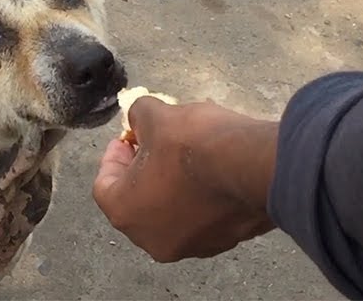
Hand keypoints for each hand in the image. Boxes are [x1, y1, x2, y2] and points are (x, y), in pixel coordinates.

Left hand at [92, 98, 279, 261]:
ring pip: (170, 211)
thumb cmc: (195, 145)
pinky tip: (211, 169)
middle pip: (137, 201)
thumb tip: (139, 118)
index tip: (127, 138)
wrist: (258, 167)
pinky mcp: (225, 242)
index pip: (105, 185)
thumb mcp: (155, 116)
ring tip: (184, 154)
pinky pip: (201, 217)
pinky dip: (199, 197)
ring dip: (171, 184)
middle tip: (153, 145)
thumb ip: (137, 117)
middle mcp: (153, 240)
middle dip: (142, 170)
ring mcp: (191, 246)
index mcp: (125, 214)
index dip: (113, 156)